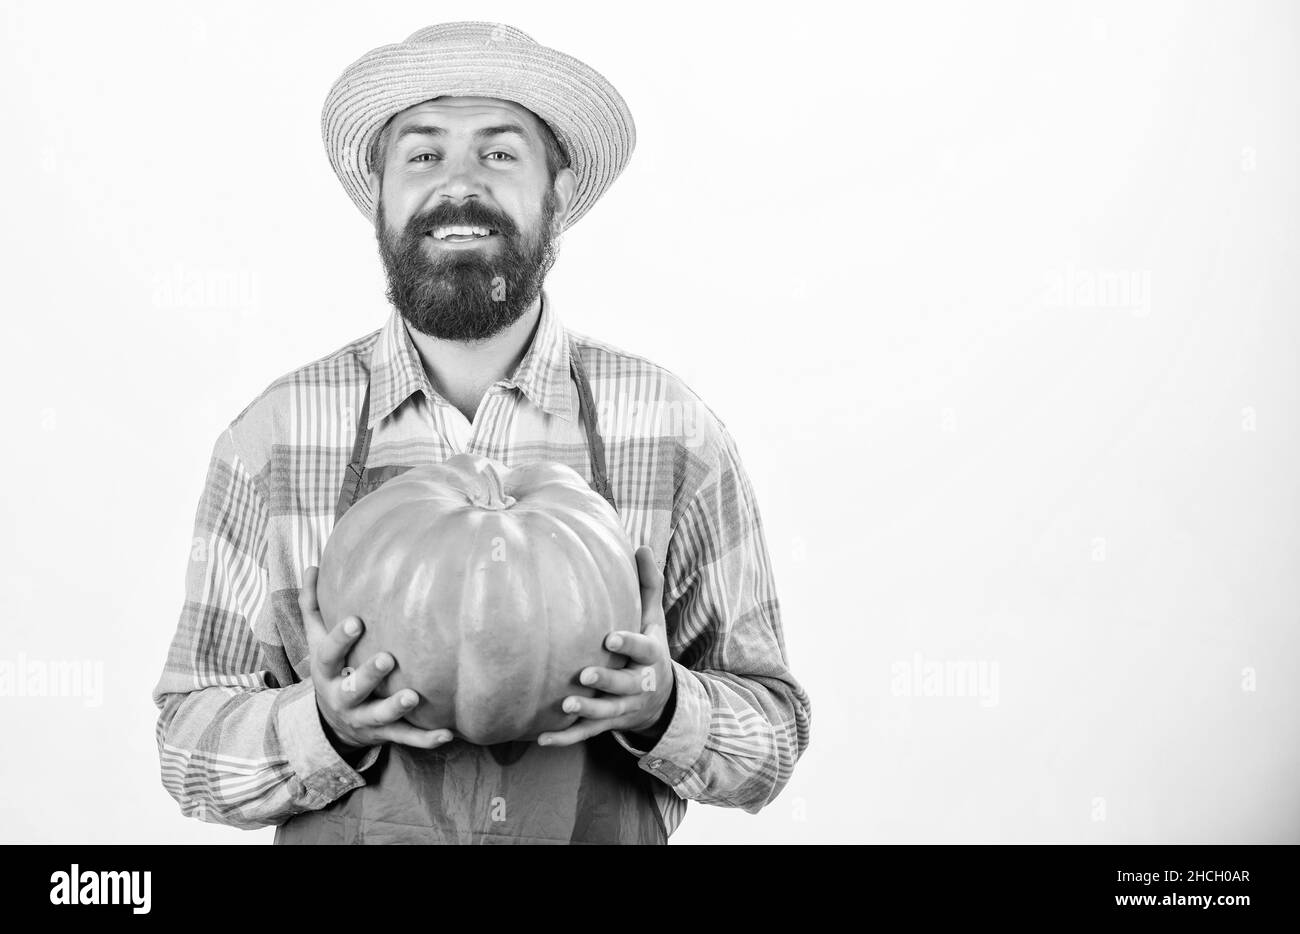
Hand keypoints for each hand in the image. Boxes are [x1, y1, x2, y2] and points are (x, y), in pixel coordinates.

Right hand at [300, 566, 453, 755]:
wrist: (332, 723)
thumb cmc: (332, 668)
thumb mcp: (316, 639)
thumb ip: (314, 605)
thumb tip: (311, 565)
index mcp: (327, 671)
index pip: (328, 654)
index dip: (340, 640)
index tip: (356, 621)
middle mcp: (343, 697)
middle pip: (354, 688)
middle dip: (369, 674)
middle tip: (388, 658)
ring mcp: (364, 719)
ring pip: (379, 716)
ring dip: (395, 707)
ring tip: (413, 696)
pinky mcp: (384, 734)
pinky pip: (405, 738)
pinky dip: (425, 738)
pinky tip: (447, 733)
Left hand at [537, 546, 674, 746]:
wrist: (661, 700)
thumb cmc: (649, 649)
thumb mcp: (654, 619)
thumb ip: (647, 586)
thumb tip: (640, 546)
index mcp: (650, 657)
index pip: (642, 650)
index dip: (628, 644)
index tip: (610, 638)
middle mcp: (638, 685)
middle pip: (624, 686)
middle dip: (606, 682)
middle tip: (584, 674)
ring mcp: (623, 708)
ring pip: (606, 713)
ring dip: (586, 710)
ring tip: (565, 704)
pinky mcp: (608, 724)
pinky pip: (586, 733)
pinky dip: (565, 737)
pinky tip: (542, 738)